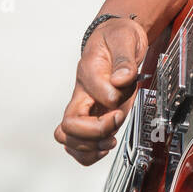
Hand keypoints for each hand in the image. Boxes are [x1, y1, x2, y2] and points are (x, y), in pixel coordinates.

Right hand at [54, 15, 148, 165]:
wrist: (116, 38)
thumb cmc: (116, 37)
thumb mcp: (124, 38)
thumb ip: (124, 59)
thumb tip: (121, 79)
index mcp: (88, 72)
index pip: (91, 94)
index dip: (111, 101)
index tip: (123, 97)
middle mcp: (82, 93)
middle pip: (68, 126)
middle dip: (95, 132)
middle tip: (115, 121)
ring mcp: (86, 108)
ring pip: (68, 140)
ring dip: (90, 147)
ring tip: (109, 140)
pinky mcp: (93, 118)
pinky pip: (78, 145)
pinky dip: (89, 154)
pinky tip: (105, 146)